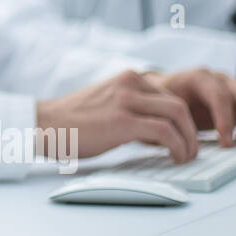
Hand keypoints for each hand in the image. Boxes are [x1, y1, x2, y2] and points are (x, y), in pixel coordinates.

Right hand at [37, 69, 199, 161]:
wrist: (44, 125)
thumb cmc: (72, 121)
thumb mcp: (107, 102)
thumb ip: (130, 105)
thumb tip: (155, 128)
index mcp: (128, 78)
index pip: (169, 96)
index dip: (182, 121)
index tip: (184, 138)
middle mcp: (129, 83)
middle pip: (179, 104)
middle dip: (191, 130)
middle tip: (192, 150)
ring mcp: (126, 100)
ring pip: (178, 115)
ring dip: (189, 140)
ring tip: (186, 157)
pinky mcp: (122, 121)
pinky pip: (165, 132)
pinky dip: (177, 146)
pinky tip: (175, 158)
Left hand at [158, 67, 235, 146]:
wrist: (164, 94)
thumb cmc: (161, 102)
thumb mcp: (159, 107)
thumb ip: (167, 116)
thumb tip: (173, 137)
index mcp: (198, 78)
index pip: (219, 95)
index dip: (225, 120)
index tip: (225, 144)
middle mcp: (220, 79)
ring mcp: (233, 87)